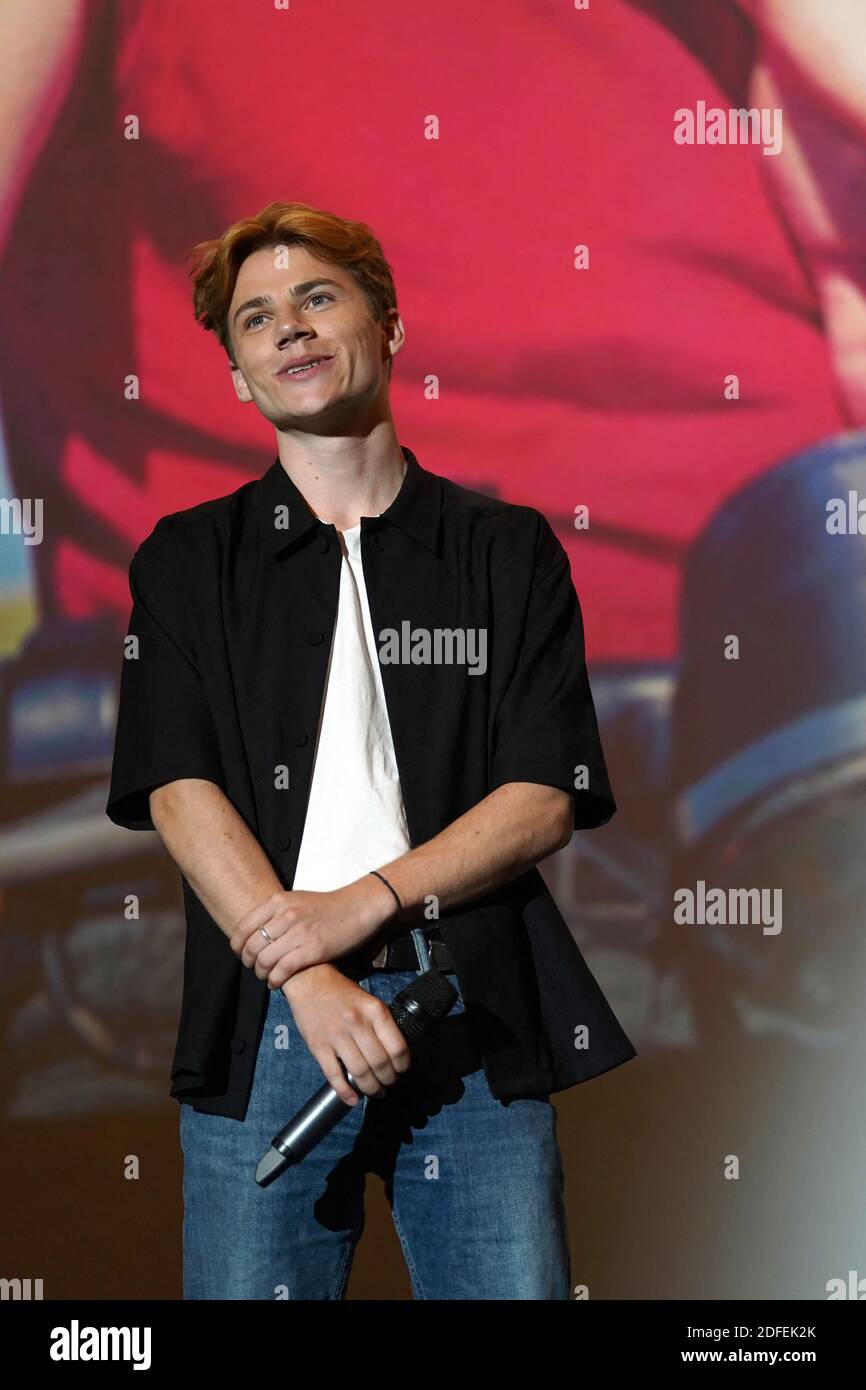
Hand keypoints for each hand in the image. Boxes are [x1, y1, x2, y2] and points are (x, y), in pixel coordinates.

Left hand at [229, 875, 398, 988]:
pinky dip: (275, 980)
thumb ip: (276, 913)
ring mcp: (299, 932)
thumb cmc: (329, 906)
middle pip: (251, 947)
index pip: (242, 928)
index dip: (237, 947)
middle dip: (249, 963)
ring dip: (261, 974)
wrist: (360, 907)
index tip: (242, 954)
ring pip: (264, 961)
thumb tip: (256, 933)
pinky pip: (282, 970)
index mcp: (278, 901)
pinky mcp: (313, 949)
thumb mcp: (297, 900)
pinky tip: (276, 982)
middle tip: (254, 969)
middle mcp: (285, 915)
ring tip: (267, 977)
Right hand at [282, 964, 410, 1103]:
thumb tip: (395, 1053)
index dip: (403, 1065)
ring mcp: (336, 1035)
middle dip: (388, 1080)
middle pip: (380, 1063)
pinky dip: (345, 1091)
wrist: (309, 980)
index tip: (402, 1070)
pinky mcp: (318, 1046)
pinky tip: (352, 1099)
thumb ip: (381, 1024)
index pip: (397, 1047)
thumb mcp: (369, 1001)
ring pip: (360, 1072)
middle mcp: (357, 1023)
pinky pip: (334, 1075)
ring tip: (376, 1092)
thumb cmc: (342, 992)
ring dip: (371, 1088)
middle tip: (389, 1084)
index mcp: (374, 1010)